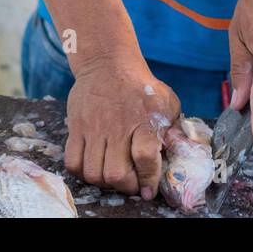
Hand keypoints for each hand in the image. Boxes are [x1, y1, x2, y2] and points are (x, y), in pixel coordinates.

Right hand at [64, 54, 179, 198]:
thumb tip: (179, 153)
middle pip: (116, 174)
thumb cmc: (140, 86)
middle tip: (131, 182)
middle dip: (126, 186)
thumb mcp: (167, 102)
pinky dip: (82, 172)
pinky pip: (72, 162)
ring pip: (93, 173)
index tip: (149, 189)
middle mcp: (117, 127)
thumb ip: (174, 128)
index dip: (148, 180)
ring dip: (104, 182)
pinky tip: (94, 166)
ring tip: (112, 175)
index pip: (145, 159)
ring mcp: (94, 128)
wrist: (107, 62)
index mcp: (144, 121)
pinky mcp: (76, 127)